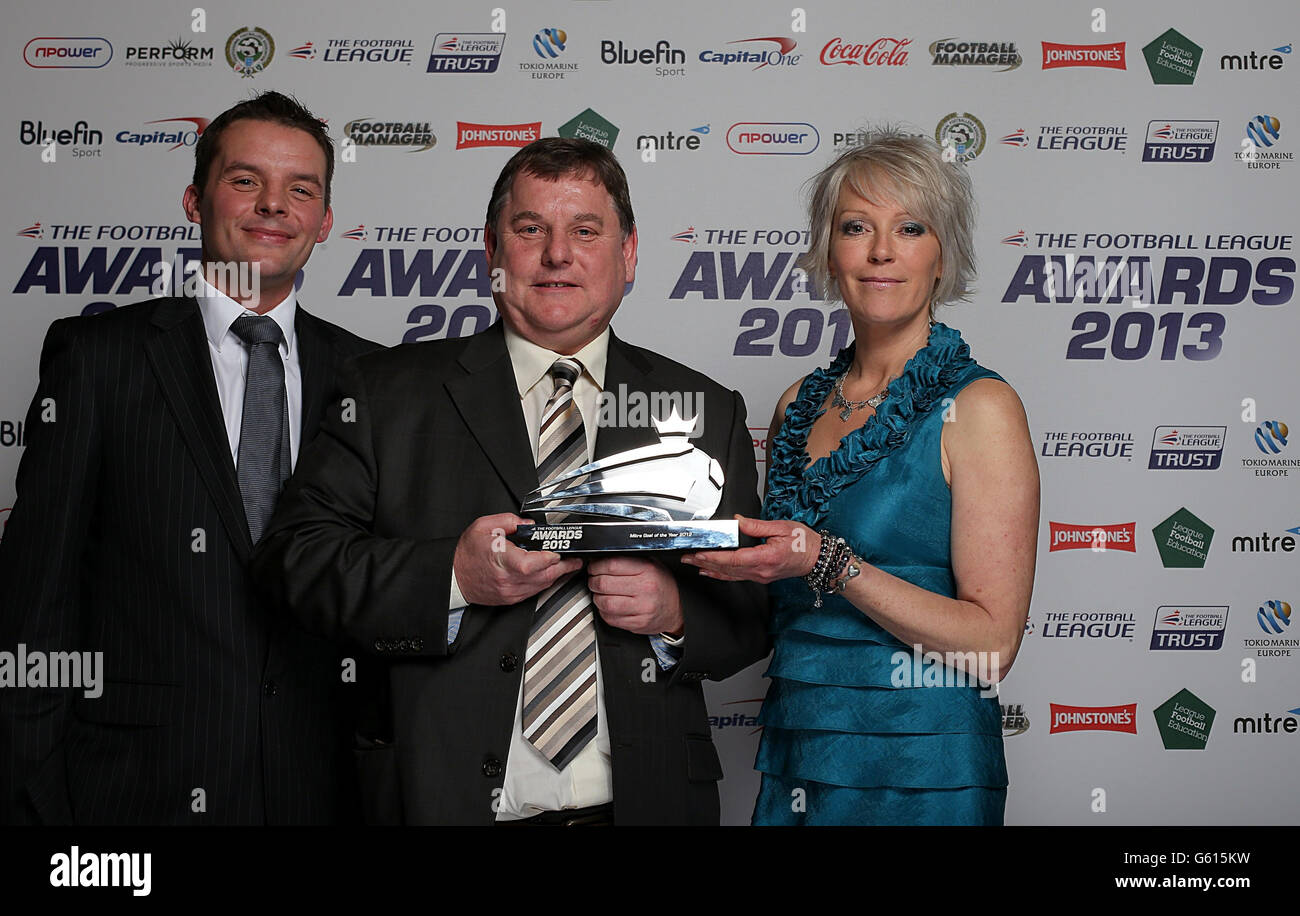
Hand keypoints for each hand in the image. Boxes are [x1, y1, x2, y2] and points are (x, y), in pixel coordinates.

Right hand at [453, 514, 583, 605]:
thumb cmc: (466, 553)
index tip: (559, 550)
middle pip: (544, 576)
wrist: (453, 576)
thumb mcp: (484, 526)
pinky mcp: (511, 598)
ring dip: (557, 575)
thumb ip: (509, 521)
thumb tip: (529, 525)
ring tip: (568, 565)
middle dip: (563, 567)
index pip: (533, 563)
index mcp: (502, 560)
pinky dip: (545, 582)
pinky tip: (550, 574)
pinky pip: (534, 591)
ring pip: (542, 585)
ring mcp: (510, 591)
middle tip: (575, 559)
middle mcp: (508, 579)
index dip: (550, 557)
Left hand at [587, 556, 682, 635]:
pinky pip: (610, 618)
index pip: (612, 565)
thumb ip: (630, 559)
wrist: (677, 608)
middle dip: (593, 581)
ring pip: (604, 603)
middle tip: (594, 580)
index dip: (597, 566)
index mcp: (647, 570)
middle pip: (604, 584)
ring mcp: (641, 608)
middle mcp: (645, 589)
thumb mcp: (652, 564)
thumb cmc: (662, 585)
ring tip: (600, 594)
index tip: (594, 567)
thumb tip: (603, 557)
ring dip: (597, 597)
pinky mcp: (637, 623)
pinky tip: (609, 606)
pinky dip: (604, 612)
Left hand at [682, 515, 818, 583]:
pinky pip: (736, 577)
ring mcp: (760, 576)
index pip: (734, 558)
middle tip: (687, 558)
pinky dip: (721, 574)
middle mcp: (761, 570)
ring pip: (730, 575)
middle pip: (728, 569)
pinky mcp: (760, 577)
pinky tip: (710, 572)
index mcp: (766, 557)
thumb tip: (738, 521)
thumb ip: (757, 525)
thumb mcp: (781, 527)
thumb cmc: (803, 542)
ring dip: (710, 569)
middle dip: (705, 563)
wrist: (817, 559)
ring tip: (693, 564)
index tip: (699, 553)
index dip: (714, 557)